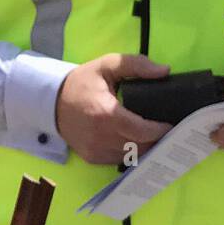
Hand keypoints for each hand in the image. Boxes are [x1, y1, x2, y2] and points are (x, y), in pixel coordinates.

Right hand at [57, 54, 173, 164]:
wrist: (51, 102)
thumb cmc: (82, 83)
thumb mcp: (107, 65)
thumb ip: (136, 65)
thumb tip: (164, 71)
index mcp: (106, 114)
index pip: (143, 131)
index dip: (161, 130)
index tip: (172, 123)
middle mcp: (101, 137)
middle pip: (140, 146)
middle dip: (157, 139)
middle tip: (168, 129)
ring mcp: (95, 150)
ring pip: (131, 156)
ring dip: (144, 147)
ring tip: (153, 135)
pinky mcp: (92, 157)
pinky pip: (119, 159)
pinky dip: (129, 152)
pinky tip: (134, 141)